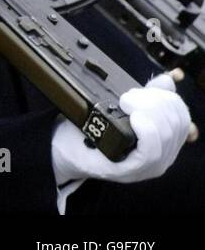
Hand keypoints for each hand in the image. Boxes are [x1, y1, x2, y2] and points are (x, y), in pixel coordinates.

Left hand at [52, 78, 190, 185]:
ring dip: (148, 110)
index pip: (182, 116)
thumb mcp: (123, 110)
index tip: (146, 88)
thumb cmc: (95, 128)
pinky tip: (134, 119)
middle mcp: (163, 155)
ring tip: (126, 103)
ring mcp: (149, 166)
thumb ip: (147, 96)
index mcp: (165, 139)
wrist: (66, 148)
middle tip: (128, 97)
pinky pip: (151, 151)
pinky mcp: (132, 170)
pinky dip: (146, 130)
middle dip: (155, 101)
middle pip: (176, 123)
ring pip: (166, 134)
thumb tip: (167, 79)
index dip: (169, 97)